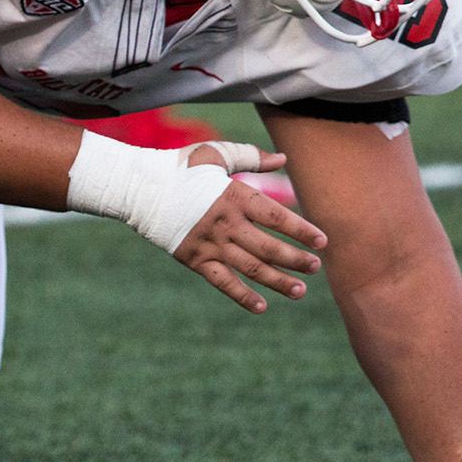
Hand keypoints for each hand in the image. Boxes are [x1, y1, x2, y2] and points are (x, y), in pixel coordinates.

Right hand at [172, 142, 324, 312]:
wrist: (139, 189)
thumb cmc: (179, 168)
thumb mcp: (214, 154)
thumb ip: (250, 156)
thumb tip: (283, 159)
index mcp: (234, 196)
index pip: (276, 217)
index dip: (301, 230)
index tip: (322, 241)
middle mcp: (225, 224)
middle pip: (269, 247)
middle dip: (296, 259)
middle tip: (316, 267)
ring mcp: (210, 245)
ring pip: (251, 268)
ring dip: (278, 281)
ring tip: (300, 291)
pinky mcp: (195, 260)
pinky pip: (223, 282)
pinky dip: (242, 296)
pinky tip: (261, 306)